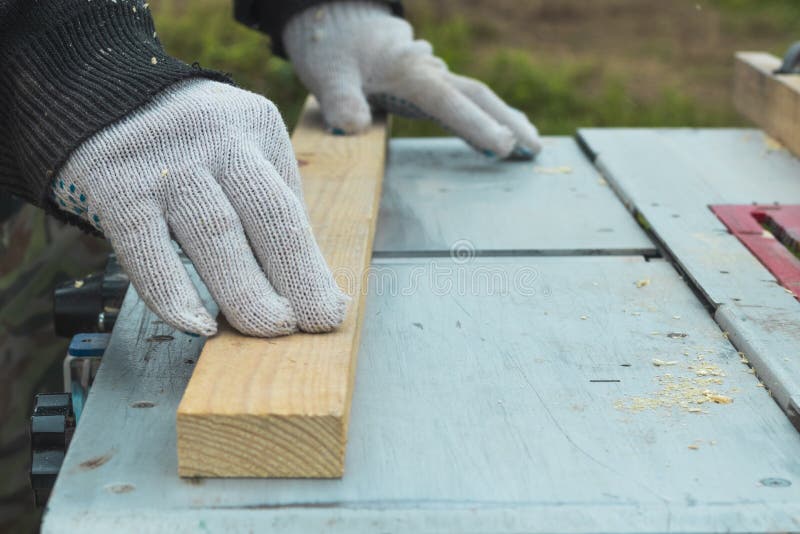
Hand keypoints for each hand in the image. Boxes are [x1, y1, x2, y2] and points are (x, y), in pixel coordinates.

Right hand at [52, 79, 347, 336]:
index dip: (312, 267)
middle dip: (293, 277)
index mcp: (255, 127)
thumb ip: (268, 202)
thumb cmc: (184, 141)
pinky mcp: (116, 187)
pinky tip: (196, 324)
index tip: (330, 312)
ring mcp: (165, 163)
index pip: (288, 208)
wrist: (93, 97)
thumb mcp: (240, 145)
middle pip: (265, 215)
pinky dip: (173, 293)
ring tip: (266, 328)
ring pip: (213, 233)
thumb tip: (307, 282)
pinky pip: (147, 250)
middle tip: (308, 323)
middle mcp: (215, 139)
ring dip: (243, 290)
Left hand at [283, 1, 541, 158]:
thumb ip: (339, 100)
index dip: (474, 124)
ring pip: (477, 95)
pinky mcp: (430, 81)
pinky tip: (502, 131)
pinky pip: (465, 98)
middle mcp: (428, 71)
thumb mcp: (326, 74)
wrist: (338, 22)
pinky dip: (488, 115)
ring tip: (532, 146)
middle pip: (477, 95)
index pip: (446, 100)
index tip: (501, 147)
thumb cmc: (331, 50)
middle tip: (534, 149)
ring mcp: (432, 75)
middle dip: (508, 122)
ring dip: (505, 119)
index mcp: (407, 71)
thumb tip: (350, 128)